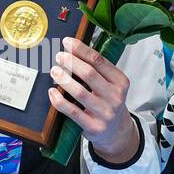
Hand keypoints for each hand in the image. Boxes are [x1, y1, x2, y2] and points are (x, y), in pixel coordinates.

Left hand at [49, 36, 137, 162]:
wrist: (116, 131)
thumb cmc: (108, 102)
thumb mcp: (111, 84)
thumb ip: (97, 70)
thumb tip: (72, 50)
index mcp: (120, 81)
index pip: (99, 61)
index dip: (81, 49)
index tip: (67, 42)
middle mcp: (115, 97)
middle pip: (89, 74)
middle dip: (71, 62)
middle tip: (58, 56)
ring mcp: (105, 113)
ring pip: (80, 92)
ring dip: (64, 79)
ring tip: (54, 71)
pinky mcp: (93, 126)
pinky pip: (72, 111)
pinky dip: (59, 100)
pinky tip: (52, 92)